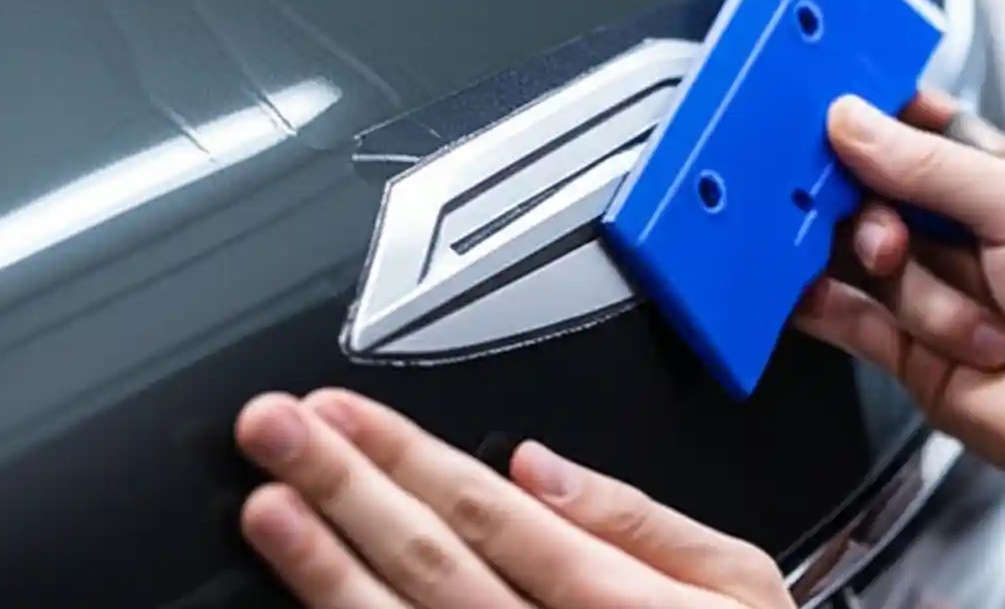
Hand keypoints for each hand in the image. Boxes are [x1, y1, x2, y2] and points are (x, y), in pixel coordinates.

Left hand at [234, 389, 793, 607]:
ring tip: (268, 508)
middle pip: (431, 561)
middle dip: (346, 488)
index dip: (407, 458)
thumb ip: (639, 521)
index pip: (490, 513)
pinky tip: (315, 599)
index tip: (343, 414)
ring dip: (327, 566)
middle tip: (275, 431)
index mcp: (618, 601)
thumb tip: (541, 467)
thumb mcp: (736, 584)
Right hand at [794, 92, 1004, 492]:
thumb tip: (853, 123)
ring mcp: (931, 293)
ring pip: (860, 261)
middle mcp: (957, 234)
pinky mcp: (909, 351)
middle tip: (891, 235)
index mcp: (995, 180)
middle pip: (869, 197)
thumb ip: (932, 166)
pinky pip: (846, 319)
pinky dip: (828, 307)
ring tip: (964, 322)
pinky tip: (819, 296)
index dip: (865, 128)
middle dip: (871, 214)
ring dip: (903, 288)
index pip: (910, 133)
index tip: (830, 131)